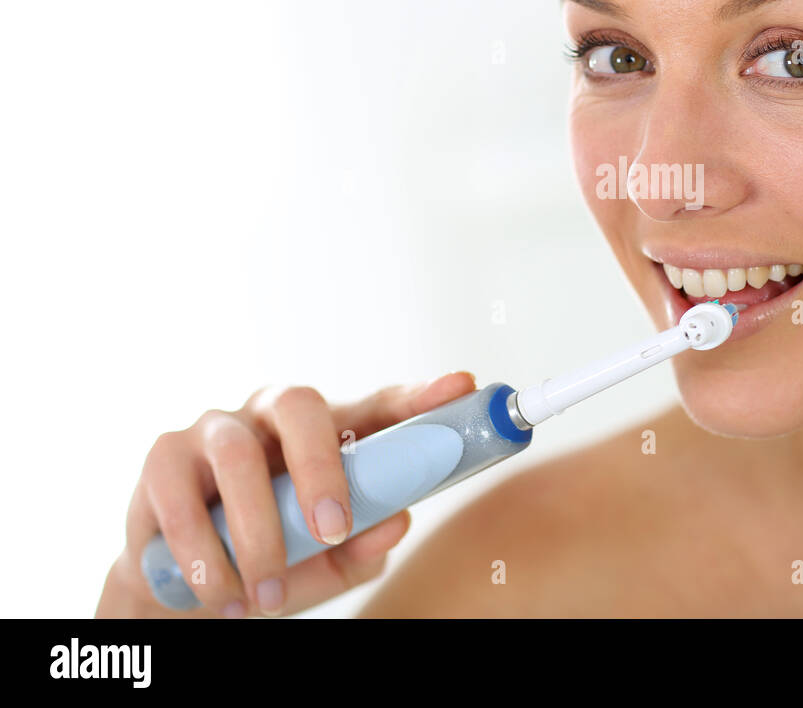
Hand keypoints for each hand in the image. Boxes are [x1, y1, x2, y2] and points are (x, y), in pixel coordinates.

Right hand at [95, 372, 476, 617]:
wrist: (184, 593)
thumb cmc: (274, 561)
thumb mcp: (329, 563)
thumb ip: (364, 543)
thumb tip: (397, 521)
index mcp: (327, 433)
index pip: (380, 405)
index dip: (421, 396)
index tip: (463, 386)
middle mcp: (273, 415)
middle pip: (302, 406)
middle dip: (322, 468)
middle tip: (334, 531)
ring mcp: (216, 429)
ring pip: (237, 456)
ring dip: (256, 531)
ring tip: (266, 594)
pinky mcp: (163, 459)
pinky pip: (180, 496)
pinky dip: (202, 551)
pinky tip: (220, 592)